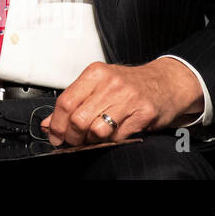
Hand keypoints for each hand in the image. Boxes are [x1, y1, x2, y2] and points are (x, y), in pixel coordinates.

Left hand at [40, 58, 203, 145]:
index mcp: (95, 73)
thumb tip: (49, 123)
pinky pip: (118, 137)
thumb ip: (74, 102)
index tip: (54, 134)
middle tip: (73, 140)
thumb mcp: (99, 85)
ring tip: (92, 138)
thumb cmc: (130, 84)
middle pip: (79, 118)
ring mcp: (128, 99)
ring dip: (91, 140)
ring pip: (97, 130)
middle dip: (72, 136)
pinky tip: (111, 136)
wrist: (165, 82)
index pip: (66, 101)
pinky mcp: (143, 114)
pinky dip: (110, 142)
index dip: (56, 123)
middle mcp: (111, 84)